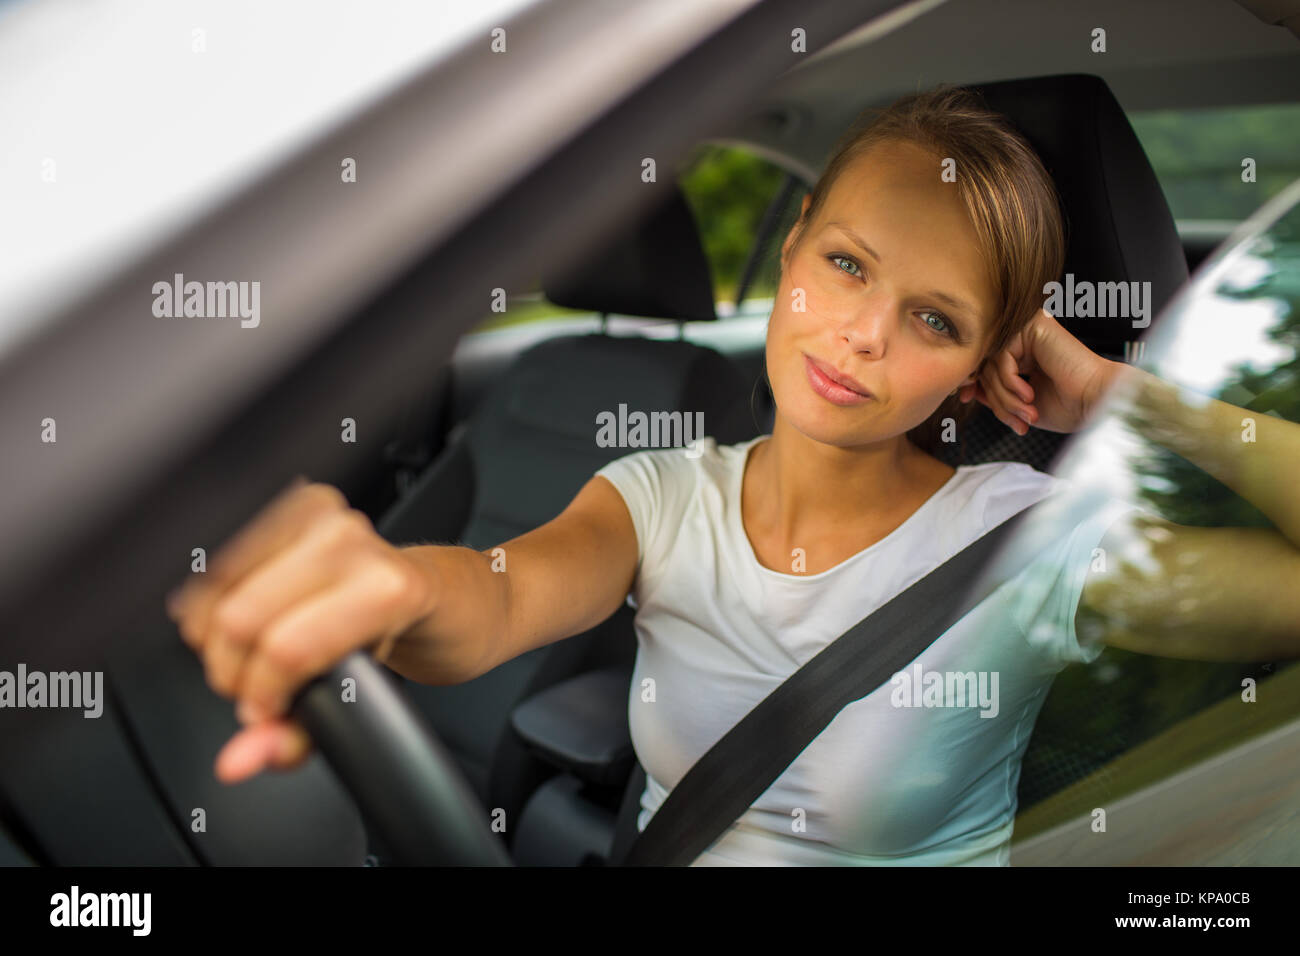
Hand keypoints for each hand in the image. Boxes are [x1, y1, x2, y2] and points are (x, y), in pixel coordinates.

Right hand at [165, 477, 437, 783]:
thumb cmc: (423, 638)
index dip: (260, 692)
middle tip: (252, 685)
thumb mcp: (371, 696)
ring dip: (215, 629)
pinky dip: (215, 592)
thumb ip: (299, 734)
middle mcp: (351, 542)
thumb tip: (240, 759)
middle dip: (230, 666)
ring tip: (247, 651)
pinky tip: (241, 611)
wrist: (458, 594)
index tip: (267, 709)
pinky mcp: (295, 501)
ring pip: (217, 583)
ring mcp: (322, 515)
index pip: (284, 648)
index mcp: (384, 588)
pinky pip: (221, 552)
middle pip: (237, 618)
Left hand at [958, 307, 1121, 435]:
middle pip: (988, 367)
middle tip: (1017, 421)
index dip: (975, 382)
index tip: (967, 399)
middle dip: (998, 399)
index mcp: (1026, 355)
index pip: (987, 365)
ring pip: (993, 364)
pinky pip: (1003, 356)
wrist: (1097, 402)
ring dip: (1006, 396)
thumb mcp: (1020, 404)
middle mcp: (1027, 339)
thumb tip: (969, 389)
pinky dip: (1010, 381)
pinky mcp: (1034, 326)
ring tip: (1026, 411)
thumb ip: (996, 394)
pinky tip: (1028, 393)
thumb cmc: (1069, 406)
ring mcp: (1030, 330)